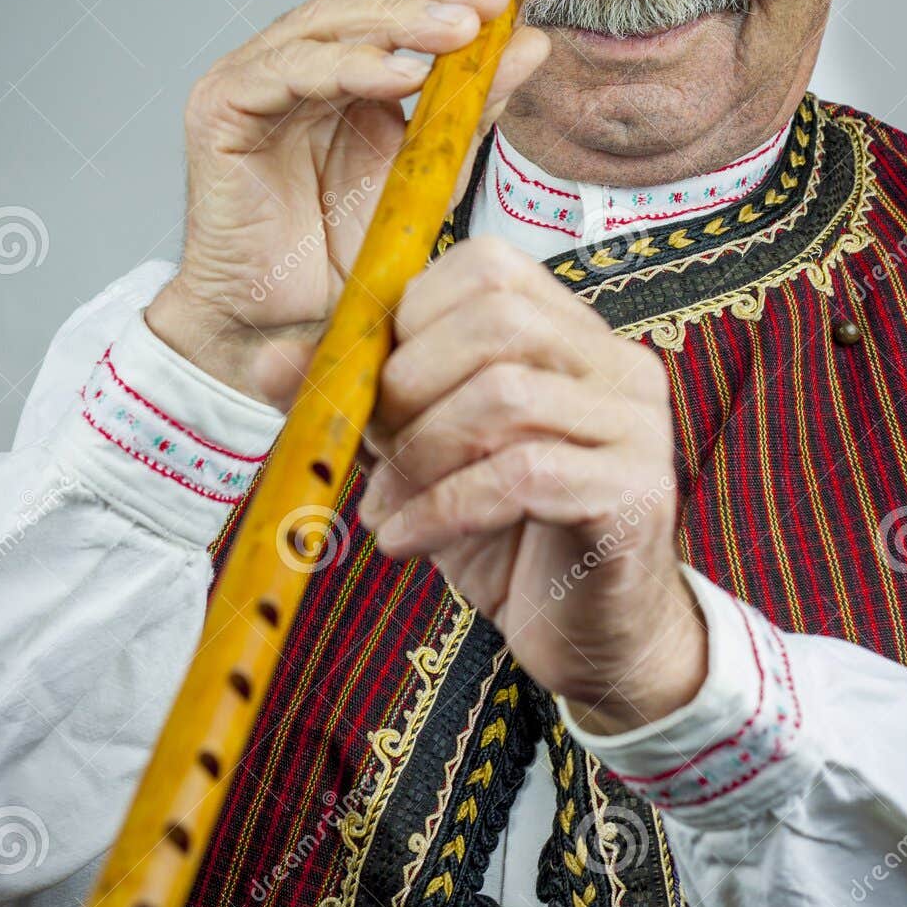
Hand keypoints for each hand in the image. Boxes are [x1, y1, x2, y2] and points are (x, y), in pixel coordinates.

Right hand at [146, 0, 549, 399]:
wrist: (289, 322)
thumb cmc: (347, 252)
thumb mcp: (432, 166)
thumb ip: (476, 103)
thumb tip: (533, 43)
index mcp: (345, 57)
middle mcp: (298, 54)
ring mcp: (257, 76)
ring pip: (332, 21)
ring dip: (404, 18)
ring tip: (463, 29)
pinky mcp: (224, 108)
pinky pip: (292, 71)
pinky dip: (350, 67)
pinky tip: (403, 75)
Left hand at [350, 239, 706, 731]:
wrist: (590, 638)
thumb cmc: (510, 539)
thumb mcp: (423, 459)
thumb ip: (363, 403)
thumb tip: (271, 363)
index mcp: (571, 335)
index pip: (488, 268)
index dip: (410, 318)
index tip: (370, 386)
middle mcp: (616, 364)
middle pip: (498, 321)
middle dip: (409, 383)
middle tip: (372, 446)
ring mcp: (635, 426)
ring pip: (506, 396)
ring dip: (420, 453)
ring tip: (383, 506)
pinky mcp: (634, 492)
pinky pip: (523, 477)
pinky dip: (442, 508)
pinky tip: (402, 541)